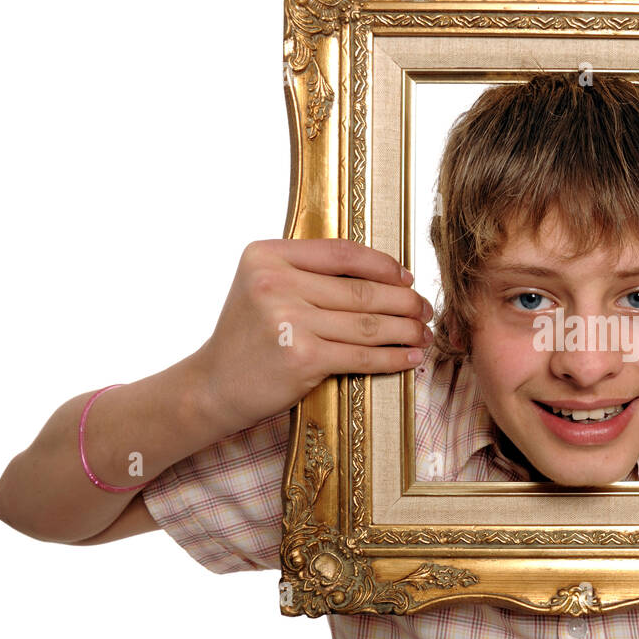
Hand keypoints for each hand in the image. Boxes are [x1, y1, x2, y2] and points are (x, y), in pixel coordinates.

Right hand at [190, 239, 432, 432]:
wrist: (213, 386)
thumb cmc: (249, 337)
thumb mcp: (264, 288)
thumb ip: (308, 273)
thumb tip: (382, 272)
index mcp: (267, 256)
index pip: (342, 253)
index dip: (383, 265)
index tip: (407, 277)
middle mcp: (274, 284)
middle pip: (361, 290)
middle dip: (404, 301)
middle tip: (425, 309)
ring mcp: (288, 321)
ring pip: (368, 323)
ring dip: (405, 329)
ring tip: (424, 333)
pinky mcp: (302, 358)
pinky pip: (362, 355)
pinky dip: (393, 357)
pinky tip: (411, 356)